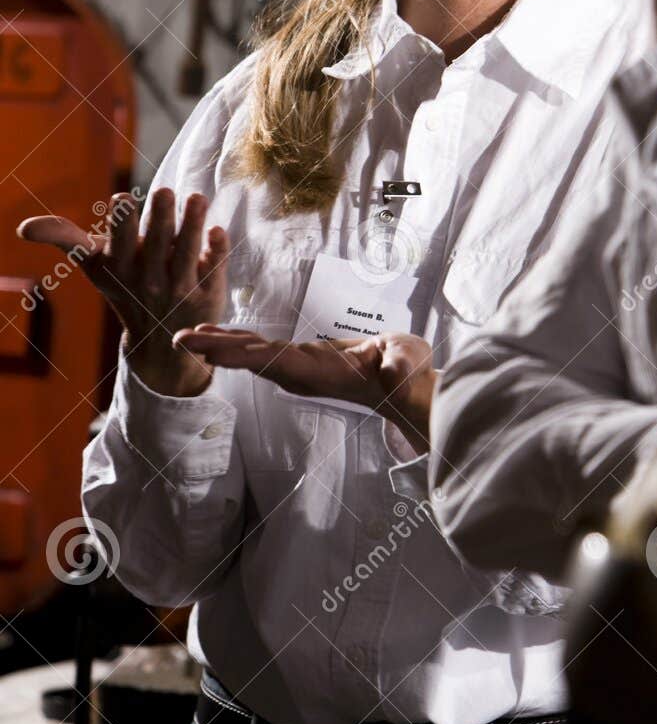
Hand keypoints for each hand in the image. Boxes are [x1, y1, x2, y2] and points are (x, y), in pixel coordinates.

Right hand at [17, 189, 228, 395]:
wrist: (160, 343)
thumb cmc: (126, 287)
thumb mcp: (94, 266)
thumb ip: (65, 238)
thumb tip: (23, 228)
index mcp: (120, 268)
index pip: (119, 243)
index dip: (121, 223)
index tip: (122, 202)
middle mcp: (150, 279)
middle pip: (156, 244)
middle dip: (160, 218)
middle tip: (165, 191)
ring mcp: (181, 288)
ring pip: (188, 253)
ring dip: (193, 225)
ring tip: (197, 198)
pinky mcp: (210, 293)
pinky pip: (215, 270)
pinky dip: (218, 252)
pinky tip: (219, 231)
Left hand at [173, 326, 436, 454]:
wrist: (404, 388)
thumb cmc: (406, 371)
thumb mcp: (409, 364)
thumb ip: (402, 366)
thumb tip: (395, 368)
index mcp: (320, 371)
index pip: (277, 360)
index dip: (245, 353)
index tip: (214, 350)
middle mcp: (301, 374)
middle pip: (252, 359)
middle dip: (217, 349)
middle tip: (181, 339)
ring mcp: (298, 369)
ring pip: (251, 355)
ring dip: (218, 345)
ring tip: (186, 336)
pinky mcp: (299, 360)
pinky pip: (260, 350)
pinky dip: (236, 341)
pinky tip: (216, 337)